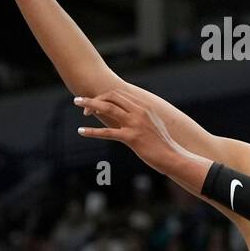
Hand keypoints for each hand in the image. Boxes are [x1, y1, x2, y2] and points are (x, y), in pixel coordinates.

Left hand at [75, 90, 205, 187]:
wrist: (172, 157)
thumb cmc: (162, 143)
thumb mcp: (153, 124)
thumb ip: (142, 117)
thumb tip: (130, 115)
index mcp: (144, 106)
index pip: (120, 94)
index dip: (104, 96)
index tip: (94, 103)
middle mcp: (139, 111)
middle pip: (112, 96)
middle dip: (95, 97)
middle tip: (80, 103)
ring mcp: (135, 124)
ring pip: (107, 108)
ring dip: (90, 104)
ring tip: (77, 103)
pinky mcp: (131, 138)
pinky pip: (107, 132)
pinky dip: (92, 131)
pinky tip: (81, 131)